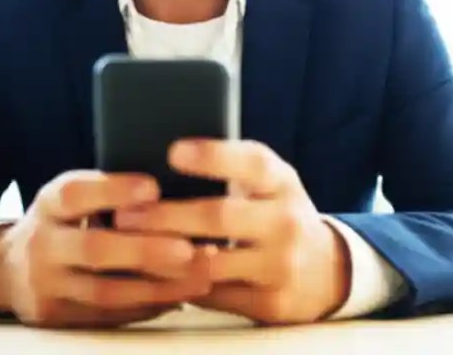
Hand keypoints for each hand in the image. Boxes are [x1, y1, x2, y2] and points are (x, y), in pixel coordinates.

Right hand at [0, 171, 213, 327]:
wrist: (10, 270)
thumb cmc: (63, 223)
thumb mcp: (71, 198)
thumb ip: (108, 193)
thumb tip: (173, 185)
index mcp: (49, 205)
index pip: (75, 194)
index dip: (113, 190)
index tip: (153, 187)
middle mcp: (43, 245)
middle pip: (94, 249)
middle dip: (145, 249)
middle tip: (188, 247)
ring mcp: (48, 286)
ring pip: (106, 292)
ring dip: (159, 286)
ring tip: (200, 275)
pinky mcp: (61, 318)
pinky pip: (111, 315)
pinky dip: (150, 305)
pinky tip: (182, 295)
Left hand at [113, 140, 351, 324]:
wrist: (328, 270)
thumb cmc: (277, 214)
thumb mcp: (270, 184)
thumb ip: (233, 168)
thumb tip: (165, 155)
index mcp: (282, 182)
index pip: (252, 163)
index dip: (214, 156)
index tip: (174, 151)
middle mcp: (286, 221)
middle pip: (220, 216)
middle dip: (166, 215)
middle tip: (124, 214)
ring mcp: (280, 265)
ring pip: (208, 263)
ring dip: (161, 256)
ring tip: (127, 246)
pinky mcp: (269, 301)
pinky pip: (211, 294)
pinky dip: (177, 284)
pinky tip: (152, 274)